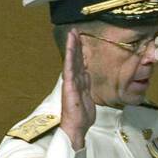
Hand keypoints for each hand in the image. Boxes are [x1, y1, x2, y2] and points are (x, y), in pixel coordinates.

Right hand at [60, 29, 95, 149]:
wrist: (77, 126)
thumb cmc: (82, 116)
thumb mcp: (88, 97)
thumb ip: (87, 85)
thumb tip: (87, 75)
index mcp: (79, 83)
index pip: (80, 63)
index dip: (80, 51)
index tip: (80, 40)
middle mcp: (74, 80)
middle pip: (75, 59)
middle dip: (75, 44)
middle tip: (74, 31)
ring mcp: (71, 82)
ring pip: (71, 60)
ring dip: (71, 46)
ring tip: (72, 33)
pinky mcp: (69, 85)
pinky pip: (70, 68)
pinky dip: (69, 57)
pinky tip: (69, 47)